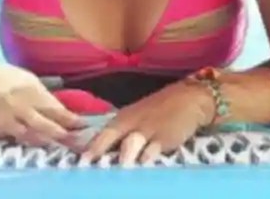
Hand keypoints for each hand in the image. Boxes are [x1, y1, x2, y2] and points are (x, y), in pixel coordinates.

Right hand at [0, 55, 86, 146]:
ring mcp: (4, 118)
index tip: (82, 124)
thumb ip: (32, 92)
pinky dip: (17, 137)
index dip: (69, 118)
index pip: (55, 107)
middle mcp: (19, 103)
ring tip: (54, 143)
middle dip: (63, 134)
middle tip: (76, 141)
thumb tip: (51, 106)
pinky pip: (9, 136)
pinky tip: (25, 139)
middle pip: (47, 125)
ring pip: (30, 135)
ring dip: (43, 140)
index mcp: (28, 86)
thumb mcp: (15, 76)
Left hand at [79, 77, 213, 166]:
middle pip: (110, 137)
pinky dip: (145, 161)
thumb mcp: (138, 117)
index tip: (78, 162)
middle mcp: (132, 123)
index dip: (89, 147)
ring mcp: (148, 130)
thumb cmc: (160, 110)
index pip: (101, 134)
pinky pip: (152, 151)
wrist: (191, 98)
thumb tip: (102, 153)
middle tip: (86, 166)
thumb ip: (122, 134)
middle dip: (98, 151)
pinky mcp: (165, 138)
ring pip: (130, 145)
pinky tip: (140, 170)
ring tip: (112, 171)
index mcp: (123, 118)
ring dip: (120, 158)